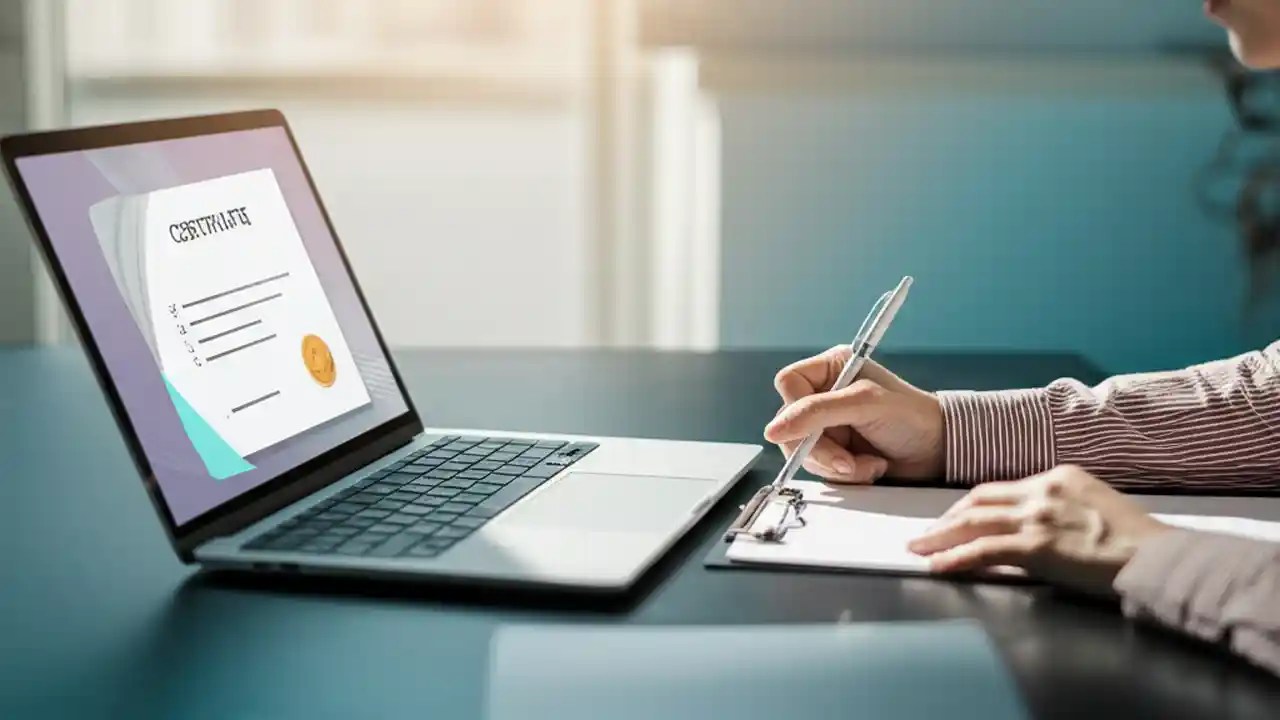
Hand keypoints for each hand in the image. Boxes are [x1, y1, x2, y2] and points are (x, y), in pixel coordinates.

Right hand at [763, 346, 944, 483]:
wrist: (941, 451)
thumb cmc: (912, 417)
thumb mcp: (865, 405)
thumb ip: (817, 412)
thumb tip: (772, 431)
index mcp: (831, 370)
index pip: (789, 384)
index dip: (794, 408)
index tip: (809, 431)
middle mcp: (824, 396)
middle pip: (790, 424)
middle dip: (820, 449)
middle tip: (847, 462)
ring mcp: (828, 427)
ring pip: (802, 452)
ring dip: (835, 466)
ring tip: (869, 465)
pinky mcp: (834, 453)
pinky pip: (819, 469)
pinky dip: (845, 476)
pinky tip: (871, 468)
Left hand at [908, 466, 1170, 594]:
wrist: (1156, 557)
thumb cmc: (1135, 540)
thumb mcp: (1095, 505)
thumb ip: (1060, 507)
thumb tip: (1032, 527)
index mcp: (1058, 476)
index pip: (1000, 488)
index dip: (971, 505)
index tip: (954, 517)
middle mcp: (1042, 489)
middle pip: (978, 500)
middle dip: (947, 518)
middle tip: (926, 533)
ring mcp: (1036, 516)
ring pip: (973, 522)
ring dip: (940, 537)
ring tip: (918, 549)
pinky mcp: (1034, 546)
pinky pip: (982, 551)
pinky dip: (955, 558)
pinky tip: (937, 565)